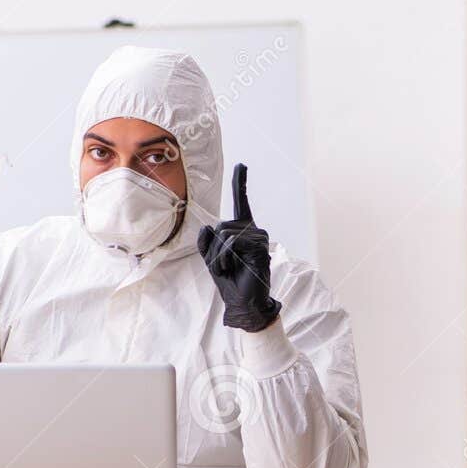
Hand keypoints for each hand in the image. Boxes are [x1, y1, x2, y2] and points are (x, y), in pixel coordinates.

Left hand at [197, 164, 280, 332]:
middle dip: (213, 248)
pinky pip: (232, 242)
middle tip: (220, 267)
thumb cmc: (229, 281)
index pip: (241, 202)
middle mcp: (253, 230)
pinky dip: (224, 257)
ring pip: (225, 234)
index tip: (242, 165)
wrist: (242, 303)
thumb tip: (207, 226)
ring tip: (225, 269)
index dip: (240, 182)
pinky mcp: (260, 247)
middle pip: (221, 226)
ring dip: (217, 255)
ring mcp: (259, 237)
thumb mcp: (211, 258)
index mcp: (243, 230)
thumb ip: (206, 241)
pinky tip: (230, 269)